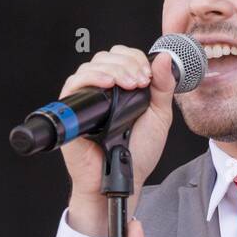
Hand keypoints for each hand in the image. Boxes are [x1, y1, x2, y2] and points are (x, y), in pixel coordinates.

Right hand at [59, 45, 176, 235]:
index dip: (135, 59)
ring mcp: (86, 99)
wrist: (124, 179)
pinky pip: (74, 84)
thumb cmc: (137, 154)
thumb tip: (163, 58)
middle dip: (127, 64)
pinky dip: (90, 78)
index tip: (148, 76)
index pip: (123, 57)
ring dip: (113, 68)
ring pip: (91, 66)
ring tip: (128, 84)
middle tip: (140, 81)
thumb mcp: (159, 117)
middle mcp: (103, 90)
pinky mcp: (72, 110)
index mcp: (122, 89)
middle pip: (107, 57)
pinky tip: (106, 83)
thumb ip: (163, 88)